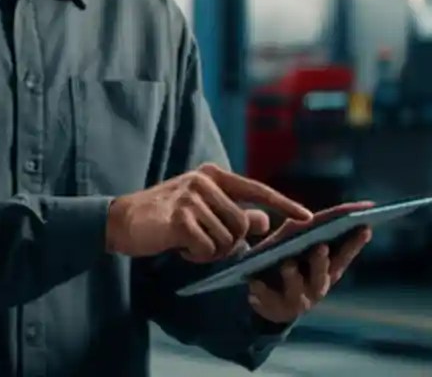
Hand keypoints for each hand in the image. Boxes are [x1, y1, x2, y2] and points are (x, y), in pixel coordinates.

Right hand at [105, 163, 312, 262]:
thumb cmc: (166, 217)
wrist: (123, 221)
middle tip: (206, 246)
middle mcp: (205, 181)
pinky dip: (197, 255)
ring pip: (226, 239)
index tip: (308, 217)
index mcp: (213, 175)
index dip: (284, 205)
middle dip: (229, 244)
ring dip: (211, 252)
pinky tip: (180, 247)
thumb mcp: (202, 210)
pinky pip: (207, 248)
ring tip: (190, 244)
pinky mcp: (180, 217)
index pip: (257, 189)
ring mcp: (192, 197)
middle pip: (242, 225)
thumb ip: (234, 213)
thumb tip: (265, 220)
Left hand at [247, 202, 374, 324]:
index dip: (355, 242)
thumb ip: (307, 234)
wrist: (270, 300)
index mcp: (328, 271)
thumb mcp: (299, 246)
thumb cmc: (290, 263)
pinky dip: (262, 292)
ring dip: (293, 276)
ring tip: (287, 264)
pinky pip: (267, 301)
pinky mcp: (274, 309)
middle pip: (322, 275)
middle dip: (321, 262)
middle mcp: (317, 287)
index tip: (365, 225)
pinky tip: (255, 285)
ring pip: (296, 290)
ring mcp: (297, 300)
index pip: (344, 255)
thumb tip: (310, 219)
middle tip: (321, 247)